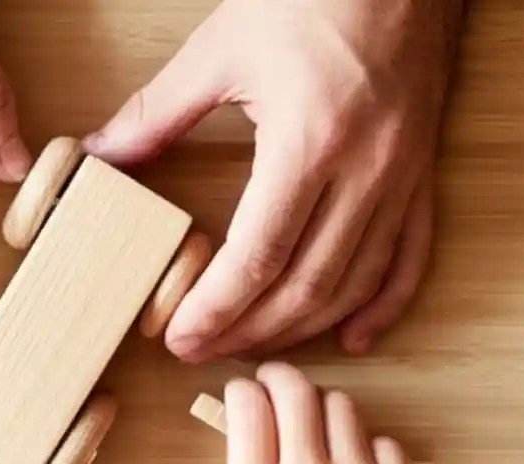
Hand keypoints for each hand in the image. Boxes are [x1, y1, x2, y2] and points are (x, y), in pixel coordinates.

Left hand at [87, 0, 465, 358]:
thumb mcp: (220, 49)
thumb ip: (155, 113)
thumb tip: (100, 155)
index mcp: (310, 143)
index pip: (259, 256)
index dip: (218, 309)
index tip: (181, 339)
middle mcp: (365, 171)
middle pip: (307, 285)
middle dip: (250, 331)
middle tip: (202, 353)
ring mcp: (402, 176)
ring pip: (356, 282)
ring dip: (303, 329)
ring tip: (254, 350)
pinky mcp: (423, 172)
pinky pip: (410, 256)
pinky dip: (382, 304)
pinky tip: (350, 336)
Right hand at [221, 363, 427, 463]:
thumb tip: (248, 405)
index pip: (250, 407)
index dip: (244, 388)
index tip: (245, 391)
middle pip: (295, 391)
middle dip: (280, 377)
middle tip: (277, 384)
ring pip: (341, 404)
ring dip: (323, 409)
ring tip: (318, 432)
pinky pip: (381, 439)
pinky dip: (365, 446)